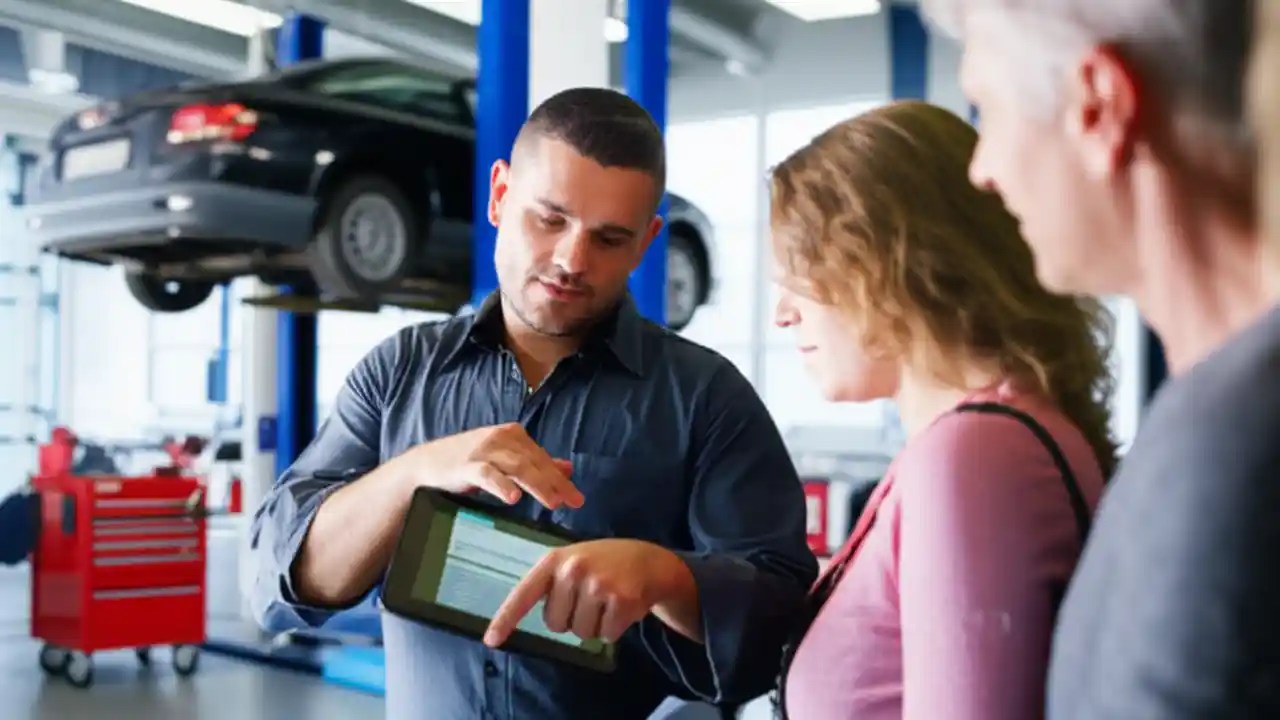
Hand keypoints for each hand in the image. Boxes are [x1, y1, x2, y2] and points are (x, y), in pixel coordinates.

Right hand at [400, 423, 583, 509]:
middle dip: (556, 483)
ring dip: (537, 485)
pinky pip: (488, 474)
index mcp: (513, 435)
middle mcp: (501, 438)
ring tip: (552, 503)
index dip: (561, 478)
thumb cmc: (469, 463)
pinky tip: (513, 498)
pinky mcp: (467, 465)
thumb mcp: (505, 460)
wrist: (426, 464)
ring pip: (518, 467)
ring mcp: (484, 450)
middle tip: (573, 502)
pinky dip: (502, 485)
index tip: (577, 499)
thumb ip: (535, 463)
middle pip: (534, 462)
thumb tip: (568, 468)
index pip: (542, 458)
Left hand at [483, 539, 687, 646]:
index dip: (506, 620)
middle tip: (589, 599)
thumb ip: (551, 584)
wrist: (650, 560)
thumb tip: (528, 619)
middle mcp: (572, 569)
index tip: (491, 641)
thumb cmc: (604, 564)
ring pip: (581, 633)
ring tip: (607, 601)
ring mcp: (597, 584)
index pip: (523, 594)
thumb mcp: (573, 560)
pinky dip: (615, 629)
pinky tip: (622, 607)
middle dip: (572, 619)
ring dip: (595, 625)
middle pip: (555, 624)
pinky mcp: (621, 600)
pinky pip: (606, 635)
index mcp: (554, 560)